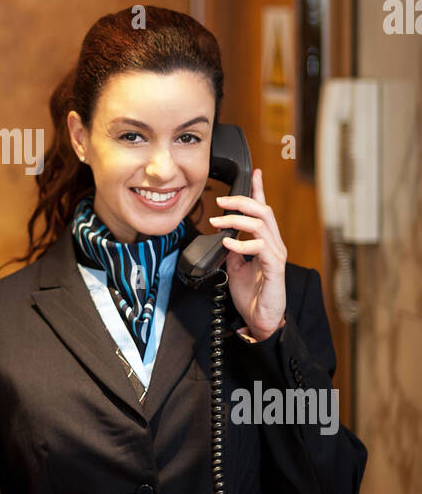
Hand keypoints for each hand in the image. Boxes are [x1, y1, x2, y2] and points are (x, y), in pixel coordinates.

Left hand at [208, 168, 286, 339]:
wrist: (260, 320)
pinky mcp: (274, 268)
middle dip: (241, 201)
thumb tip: (224, 238)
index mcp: (265, 242)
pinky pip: (260, 248)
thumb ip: (233, 251)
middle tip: (220, 200)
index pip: (263, 211)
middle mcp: (274, 245)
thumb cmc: (252, 296)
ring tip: (217, 222)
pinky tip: (228, 244)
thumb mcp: (236, 268)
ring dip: (236, 220)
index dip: (259, 191)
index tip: (255, 173)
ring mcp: (276, 255)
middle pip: (263, 211)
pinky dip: (242, 243)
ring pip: (260, 225)